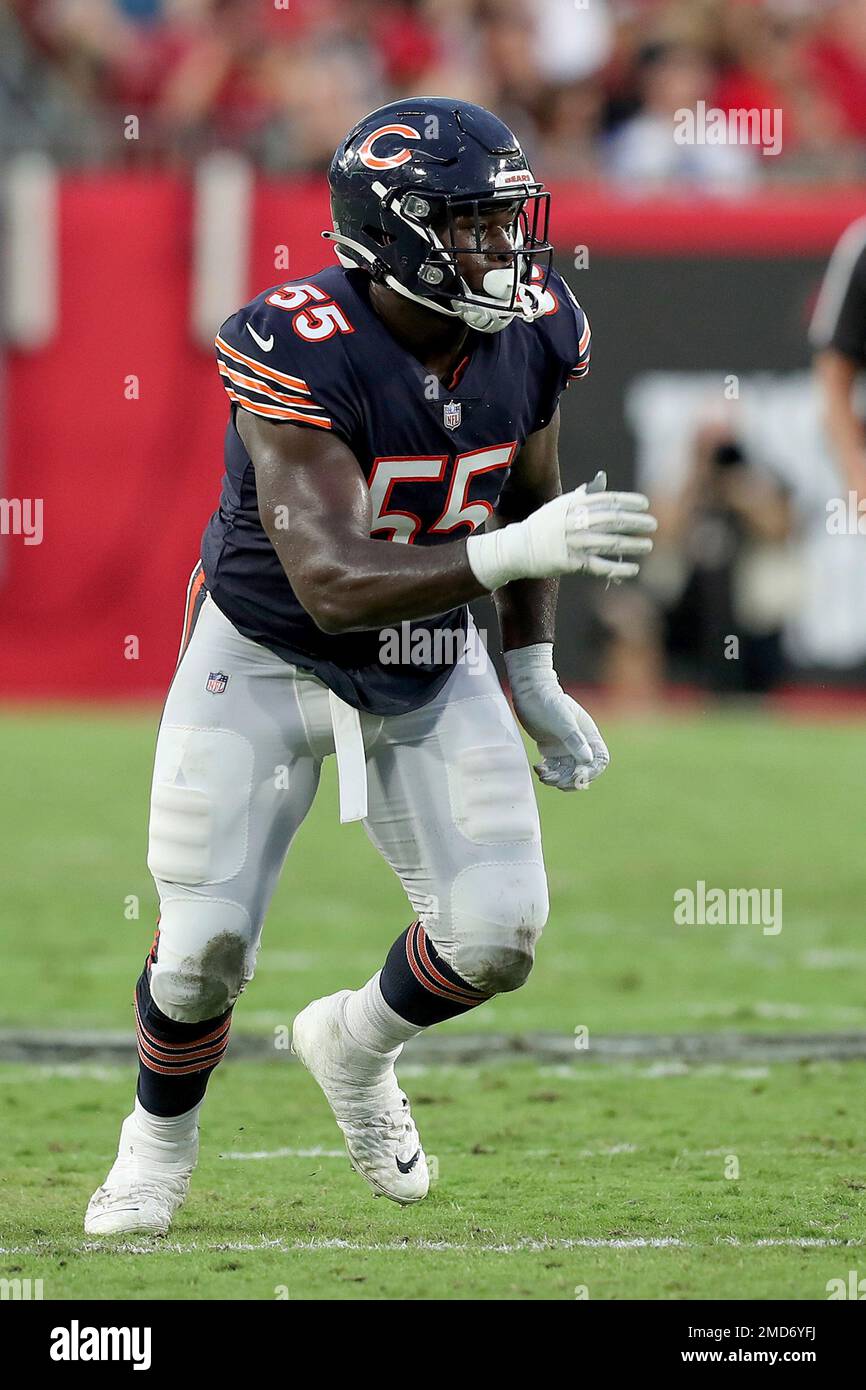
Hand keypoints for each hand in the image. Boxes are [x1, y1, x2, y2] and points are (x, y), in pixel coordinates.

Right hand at [466, 471, 655, 590]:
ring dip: (632, 544)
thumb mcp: (559, 505)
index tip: (645, 505)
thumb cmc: (543, 526)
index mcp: (574, 505)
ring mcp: (573, 543)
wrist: (518, 548)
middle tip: (653, 525)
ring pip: (610, 543)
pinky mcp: (571, 563)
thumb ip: (581, 495)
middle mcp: (575, 522)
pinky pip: (600, 566)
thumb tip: (601, 480)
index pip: (608, 500)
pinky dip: (618, 568)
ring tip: (648, 545)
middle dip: (636, 522)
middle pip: (613, 520)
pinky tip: (633, 568)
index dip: (629, 501)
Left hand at [505, 645, 609, 790]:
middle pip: (583, 770)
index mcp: (589, 735)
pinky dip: (547, 773)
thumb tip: (588, 760)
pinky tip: (538, 768)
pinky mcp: (551, 749)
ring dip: (557, 778)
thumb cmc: (548, 702)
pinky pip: (554, 768)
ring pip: (567, 772)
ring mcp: (565, 747)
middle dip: (570, 779)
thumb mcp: (562, 721)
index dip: (591, 772)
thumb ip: (574, 739)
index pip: (599, 760)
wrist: (529, 692)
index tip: (576, 776)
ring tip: (543, 774)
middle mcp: (580, 743)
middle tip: (555, 780)